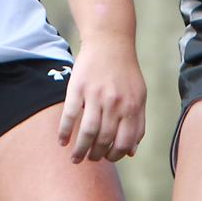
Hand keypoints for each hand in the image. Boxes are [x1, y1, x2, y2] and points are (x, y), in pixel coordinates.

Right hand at [56, 34, 146, 163]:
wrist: (110, 41)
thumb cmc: (126, 72)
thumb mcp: (139, 96)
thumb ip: (138, 123)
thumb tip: (131, 152)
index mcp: (132, 106)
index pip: (125, 142)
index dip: (116, 155)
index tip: (108, 158)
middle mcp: (115, 103)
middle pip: (104, 140)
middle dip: (96, 155)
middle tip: (90, 159)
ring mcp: (95, 95)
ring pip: (87, 132)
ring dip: (80, 150)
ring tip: (75, 158)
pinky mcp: (78, 88)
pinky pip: (70, 116)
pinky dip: (64, 132)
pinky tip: (62, 141)